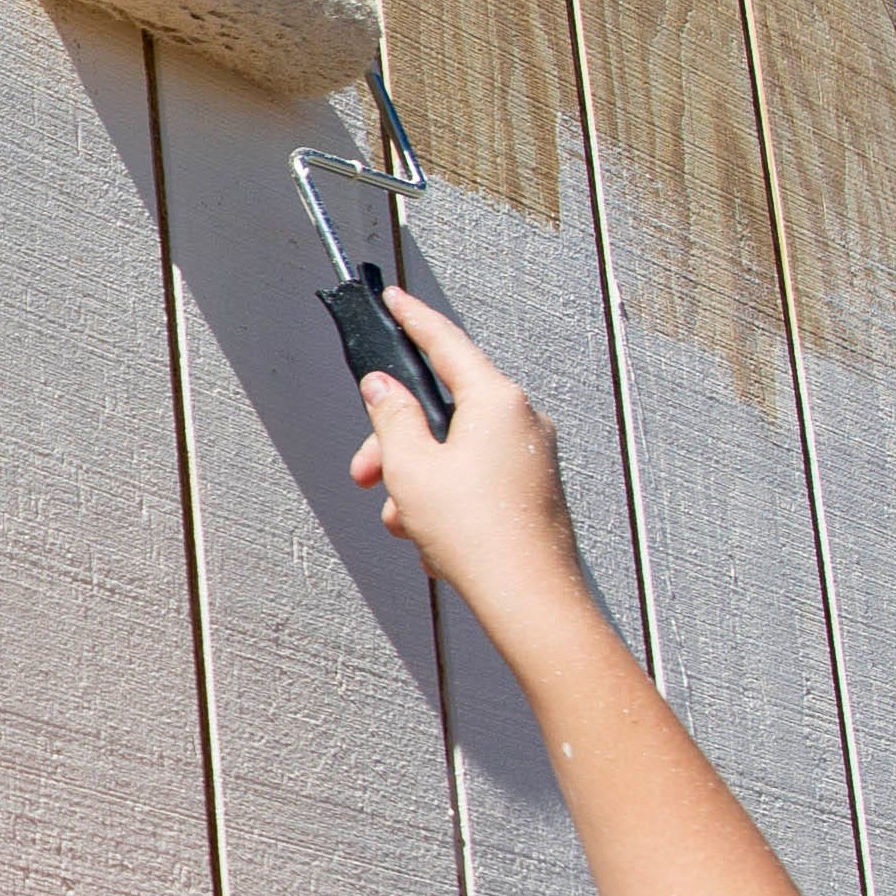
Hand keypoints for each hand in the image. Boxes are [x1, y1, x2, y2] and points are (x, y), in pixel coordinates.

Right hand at [345, 282, 589, 630]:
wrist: (528, 597)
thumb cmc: (478, 534)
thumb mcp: (411, 468)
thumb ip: (391, 417)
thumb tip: (383, 387)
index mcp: (497, 400)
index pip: (446, 343)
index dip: (413, 319)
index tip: (393, 299)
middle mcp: (522, 419)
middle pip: (442, 408)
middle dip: (395, 440)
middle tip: (363, 472)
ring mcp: (531, 455)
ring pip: (453, 448)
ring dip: (415, 479)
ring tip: (402, 521)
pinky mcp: (531, 487)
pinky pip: (474, 476)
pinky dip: (443, 496)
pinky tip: (428, 535)